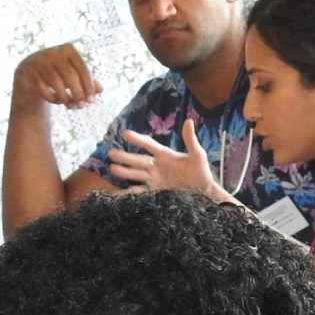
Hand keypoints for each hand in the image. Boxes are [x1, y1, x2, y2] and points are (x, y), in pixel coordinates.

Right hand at [12, 43, 101, 110]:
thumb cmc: (58, 74)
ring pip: (56, 83)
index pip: (82, 68)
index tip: (92, 99)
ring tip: (67, 103)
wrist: (30, 74)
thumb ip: (88, 81)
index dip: (88, 85)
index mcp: (67, 49)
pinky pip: (43, 89)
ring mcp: (38, 61)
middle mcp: (52, 52)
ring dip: (64, 97)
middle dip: (78, 93)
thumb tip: (100, 89)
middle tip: (82, 105)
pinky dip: (52, 98)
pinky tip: (56, 100)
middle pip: (70, 75)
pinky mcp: (28, 72)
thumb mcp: (74, 76)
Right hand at [106, 119, 223, 196]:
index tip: (125, 133)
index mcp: (164, 155)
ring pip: (136, 174)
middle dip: (125, 157)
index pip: (148, 144)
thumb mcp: (197, 155)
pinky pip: (139, 191)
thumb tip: (189, 121)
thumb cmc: (201, 173)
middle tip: (111, 153)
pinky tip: (118, 194)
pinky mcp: (155, 192)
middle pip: (138, 160)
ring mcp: (154, 179)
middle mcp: (156, 166)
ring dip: (124, 171)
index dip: (137, 139)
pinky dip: (129, 193)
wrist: (204, 194)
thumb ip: (190, 140)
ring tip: (112, 169)